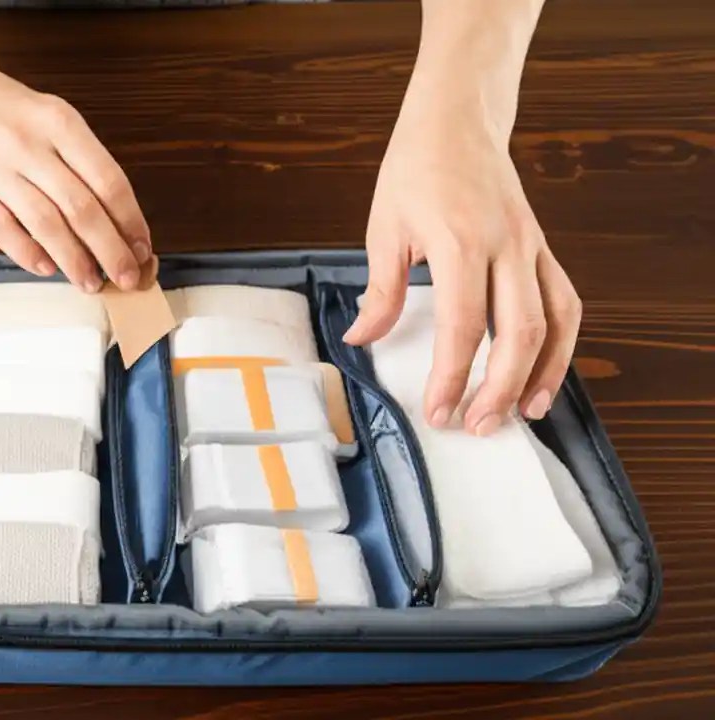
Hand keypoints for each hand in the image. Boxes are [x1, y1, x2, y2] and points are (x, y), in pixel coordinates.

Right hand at [0, 65, 150, 291]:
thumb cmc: (11, 112)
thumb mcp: (55, 118)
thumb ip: (83, 162)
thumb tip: (117, 223)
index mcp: (60, 123)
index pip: (107, 180)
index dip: (130, 221)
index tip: (143, 249)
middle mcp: (29, 146)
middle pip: (81, 208)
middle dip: (110, 250)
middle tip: (127, 278)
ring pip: (45, 224)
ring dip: (73, 260)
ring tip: (90, 283)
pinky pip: (3, 231)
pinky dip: (28, 254)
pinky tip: (47, 268)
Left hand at [344, 100, 580, 434]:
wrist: (457, 121)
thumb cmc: (415, 170)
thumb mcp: (383, 227)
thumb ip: (380, 290)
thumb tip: (362, 338)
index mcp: (459, 241)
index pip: (462, 324)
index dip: (452, 374)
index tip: (438, 411)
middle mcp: (505, 245)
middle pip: (519, 331)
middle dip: (501, 387)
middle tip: (477, 426)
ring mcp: (531, 245)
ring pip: (555, 319)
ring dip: (545, 372)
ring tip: (526, 413)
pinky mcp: (542, 246)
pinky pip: (564, 301)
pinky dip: (560, 342)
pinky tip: (544, 372)